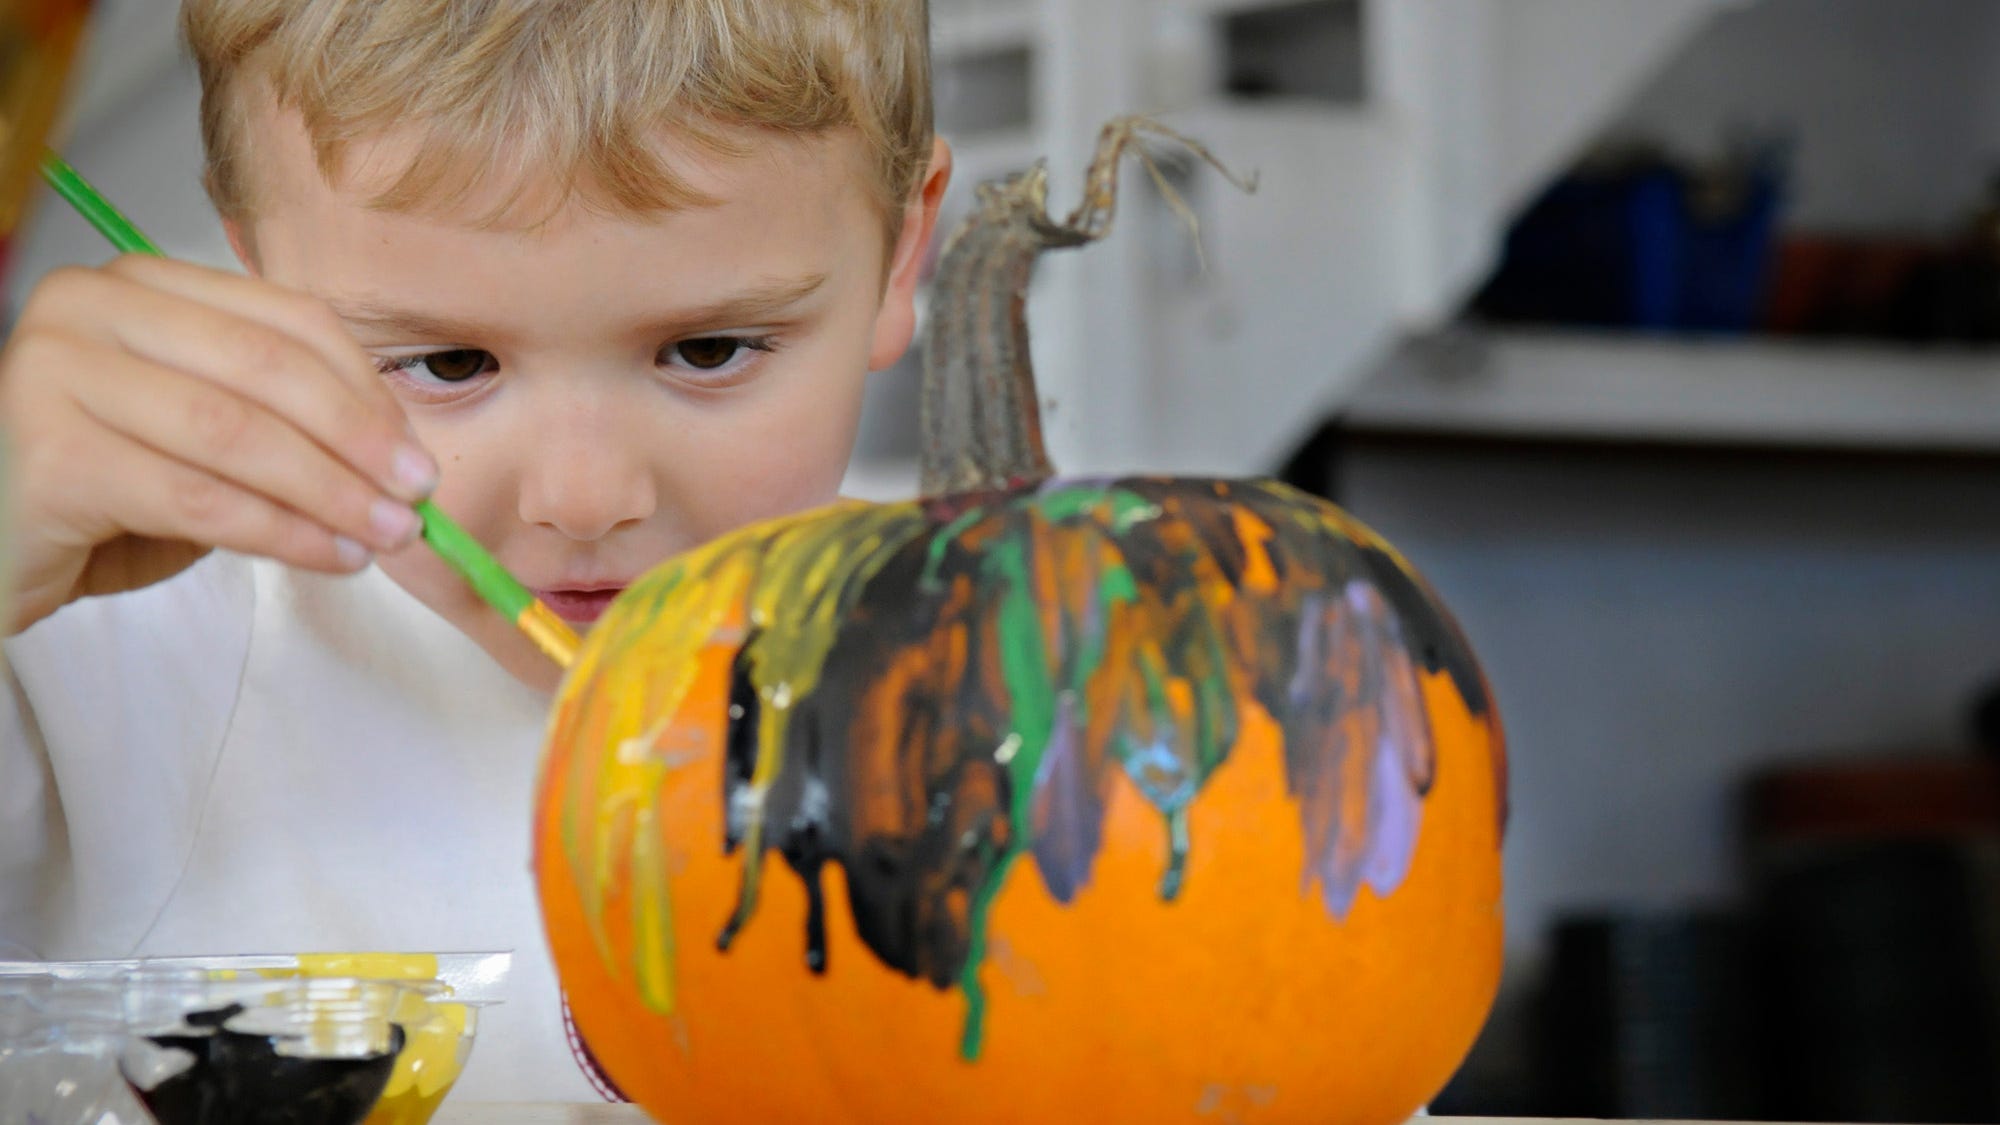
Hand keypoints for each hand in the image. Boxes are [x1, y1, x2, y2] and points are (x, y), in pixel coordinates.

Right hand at [1, 254, 437, 633]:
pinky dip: (282, 533)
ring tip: (385, 536)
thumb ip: (279, 425)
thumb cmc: (101, 493)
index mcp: (139, 285)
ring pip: (238, 435)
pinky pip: (200, 499)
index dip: (365, 388)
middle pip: (268, 369)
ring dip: (331, 493)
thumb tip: (395, 457)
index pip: (284, 319)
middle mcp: (89, 308)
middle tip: (417, 497)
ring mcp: (57, 373)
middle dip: (358, 440)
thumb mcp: (200, 439)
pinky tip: (331, 556)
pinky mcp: (50, 455)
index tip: (415, 450)